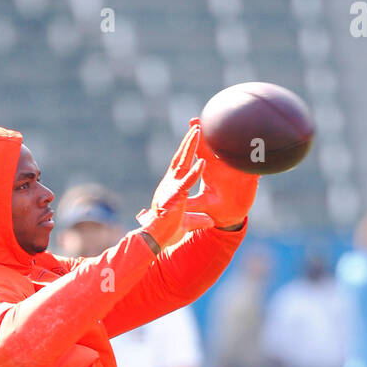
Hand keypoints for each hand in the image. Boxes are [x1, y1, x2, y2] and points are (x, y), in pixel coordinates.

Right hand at [137, 122, 213, 249]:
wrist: (156, 239)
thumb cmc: (167, 231)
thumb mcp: (188, 223)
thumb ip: (199, 220)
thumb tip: (210, 222)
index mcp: (172, 186)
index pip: (181, 165)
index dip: (187, 151)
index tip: (194, 138)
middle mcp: (170, 183)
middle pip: (181, 157)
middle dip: (189, 141)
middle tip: (197, 126)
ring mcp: (172, 188)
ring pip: (182, 163)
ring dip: (190, 147)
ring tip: (198, 132)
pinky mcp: (175, 197)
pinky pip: (187, 183)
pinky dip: (195, 173)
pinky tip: (204, 163)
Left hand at [191, 118, 258, 228]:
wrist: (229, 216)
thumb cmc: (212, 207)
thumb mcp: (201, 204)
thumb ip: (191, 203)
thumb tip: (175, 202)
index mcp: (208, 168)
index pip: (201, 148)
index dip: (197, 136)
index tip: (194, 121)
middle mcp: (223, 164)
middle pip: (221, 142)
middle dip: (220, 128)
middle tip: (219, 113)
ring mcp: (238, 168)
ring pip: (240, 150)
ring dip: (243, 138)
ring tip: (245, 123)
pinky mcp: (250, 176)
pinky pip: (257, 165)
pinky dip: (261, 158)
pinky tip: (266, 149)